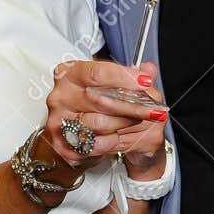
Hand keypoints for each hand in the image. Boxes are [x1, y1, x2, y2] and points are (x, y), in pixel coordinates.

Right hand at [44, 59, 167, 171]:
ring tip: (138, 121)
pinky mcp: (62, 143)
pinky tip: (121, 135)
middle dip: (133, 105)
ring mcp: (58, 121)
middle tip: (154, 109)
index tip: (146, 82)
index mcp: (69, 74)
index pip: (98, 72)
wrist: (76, 134)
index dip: (125, 77)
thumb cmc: (92, 104)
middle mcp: (60, 96)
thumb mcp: (110, 85)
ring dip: (125, 123)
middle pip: (102, 100)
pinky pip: (96, 144)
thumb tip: (149, 70)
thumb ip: (130, 76)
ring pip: (100, 124)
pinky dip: (113, 141)